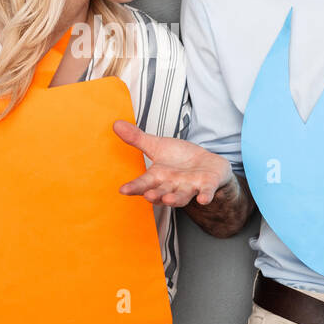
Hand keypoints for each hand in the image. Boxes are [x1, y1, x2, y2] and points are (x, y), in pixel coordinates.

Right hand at [113, 120, 233, 206]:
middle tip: (148, 196)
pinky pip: (206, 192)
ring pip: (182, 195)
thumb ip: (137, 138)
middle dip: (155, 195)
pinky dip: (205, 196)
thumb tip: (116, 123)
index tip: (123, 190)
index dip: (134, 187)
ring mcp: (190, 187)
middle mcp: (172, 185)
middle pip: (162, 192)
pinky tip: (203, 199)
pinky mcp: (207, 185)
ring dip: (175, 199)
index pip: (144, 183)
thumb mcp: (157, 146)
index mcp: (158, 177)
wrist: (206, 167)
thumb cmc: (179, 158)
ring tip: (168, 200)